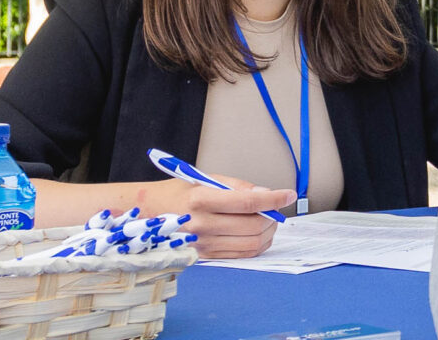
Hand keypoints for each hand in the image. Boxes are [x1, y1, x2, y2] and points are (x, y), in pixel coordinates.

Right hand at [159, 174, 294, 258]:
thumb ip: (238, 187)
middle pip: (253, 225)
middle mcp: (201, 224)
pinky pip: (240, 255)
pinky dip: (257, 245)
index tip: (288, 194)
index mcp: (201, 200)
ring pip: (250, 243)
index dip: (273, 198)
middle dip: (273, 216)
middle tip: (277, 207)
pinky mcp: (205, 257)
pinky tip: (258, 233)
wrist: (149, 212)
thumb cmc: (178, 192)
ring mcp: (202, 244)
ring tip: (268, 220)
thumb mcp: (206, 179)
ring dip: (268, 232)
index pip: (248, 201)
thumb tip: (265, 193)